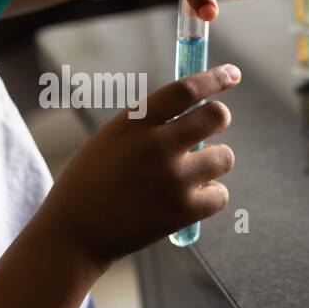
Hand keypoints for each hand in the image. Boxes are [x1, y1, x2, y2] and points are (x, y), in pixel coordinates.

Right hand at [37, 64, 240, 271]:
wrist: (75, 233)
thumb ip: (150, 124)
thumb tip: (196, 110)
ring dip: (212, 162)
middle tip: (208, 130)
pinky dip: (209, 196)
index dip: (215, 78)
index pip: (186, 90)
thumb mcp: (111, 139)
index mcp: (134, 122)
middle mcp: (156, 146)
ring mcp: (173, 179)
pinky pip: (220, 194)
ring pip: (224, 157)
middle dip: (218, 119)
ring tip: (187, 174)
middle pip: (216, 116)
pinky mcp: (183, 211)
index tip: (233, 74)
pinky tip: (187, 199)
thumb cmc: (90, 182)